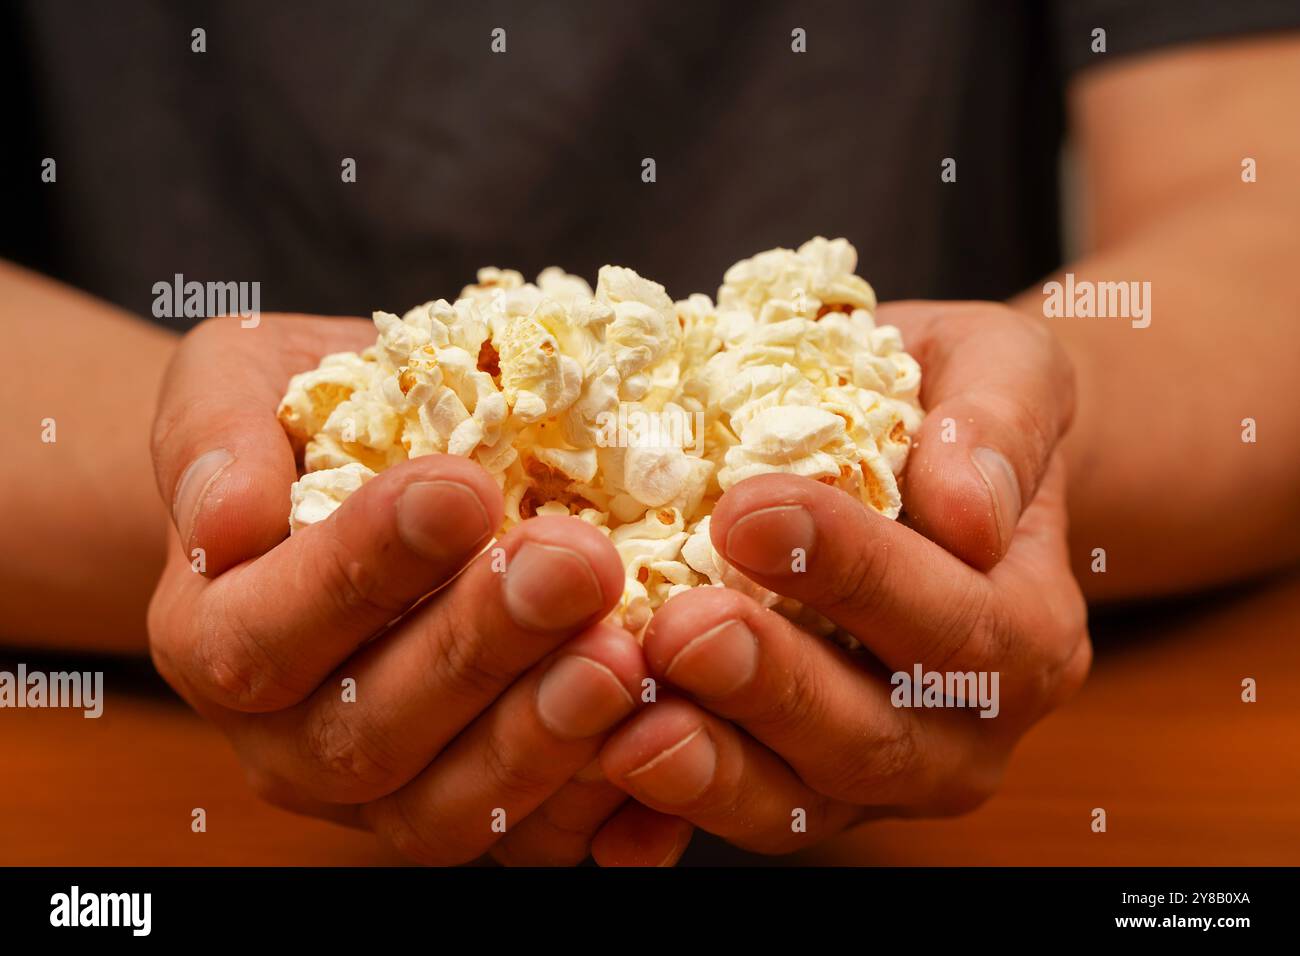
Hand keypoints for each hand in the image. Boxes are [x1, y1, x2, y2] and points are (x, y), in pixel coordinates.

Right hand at [147, 314, 664, 864]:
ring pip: (449, 809)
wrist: (357, 473)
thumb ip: (212, 439)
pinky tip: (664, 735)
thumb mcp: (232, 384)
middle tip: (575, 565)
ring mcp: (385, 791)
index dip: (363, 570)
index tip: (461, 490)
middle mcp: (290, 739)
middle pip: (369, 731)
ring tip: (624, 655)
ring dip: (541, 737)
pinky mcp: (478, 810)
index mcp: (217, 638)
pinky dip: (600, 807)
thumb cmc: (300, 420)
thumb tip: (226, 519)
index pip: (268, 633)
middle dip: (479, 649)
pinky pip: (531, 842)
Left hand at [590, 301, 1090, 855]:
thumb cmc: (953, 406)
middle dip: (771, 687)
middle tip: (678, 631)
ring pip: (800, 803)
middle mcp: (962, 727)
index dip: (853, 574)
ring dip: (714, 774)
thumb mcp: (1005, 372)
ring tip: (632, 732)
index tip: (749, 512)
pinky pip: (737, 819)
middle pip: (874, 736)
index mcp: (1025, 630)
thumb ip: (1004, 427)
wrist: (922, 464)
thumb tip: (971, 513)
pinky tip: (608, 820)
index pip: (951, 620)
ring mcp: (875, 775)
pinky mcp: (796, 792)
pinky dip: (669, 822)